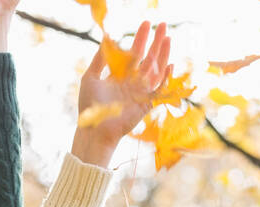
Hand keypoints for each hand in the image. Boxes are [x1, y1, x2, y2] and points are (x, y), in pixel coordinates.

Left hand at [70, 21, 173, 167]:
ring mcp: (140, 93)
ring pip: (156, 70)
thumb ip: (100, 59)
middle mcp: (132, 82)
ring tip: (168, 38)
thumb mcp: (91, 76)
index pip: (134, 53)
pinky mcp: (146, 105)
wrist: (95, 128)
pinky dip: (165, 79)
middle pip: (148, 58)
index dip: (141, 38)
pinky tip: (169, 65)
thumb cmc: (90, 105)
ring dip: (163, 55)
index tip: (146, 23)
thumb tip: (105, 38)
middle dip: (156, 42)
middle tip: (164, 25)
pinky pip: (159, 90)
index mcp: (120, 75)